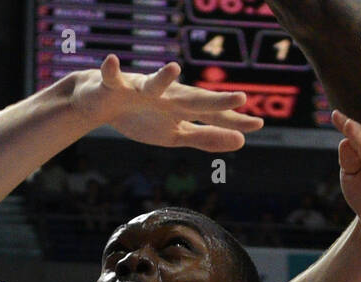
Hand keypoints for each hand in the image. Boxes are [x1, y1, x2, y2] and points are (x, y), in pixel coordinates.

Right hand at [73, 55, 263, 151]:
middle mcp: (166, 95)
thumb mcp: (176, 134)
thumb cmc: (142, 117)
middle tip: (241, 97)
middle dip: (215, 99)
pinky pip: (111, 77)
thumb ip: (206, 138)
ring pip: (153, 83)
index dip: (233, 119)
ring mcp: (140, 89)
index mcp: (181, 107)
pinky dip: (111, 69)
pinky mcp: (113, 86)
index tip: (259, 124)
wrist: (101, 103)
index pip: (211, 114)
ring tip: (174, 68)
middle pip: (192, 99)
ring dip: (162, 76)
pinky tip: (112, 60)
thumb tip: (242, 141)